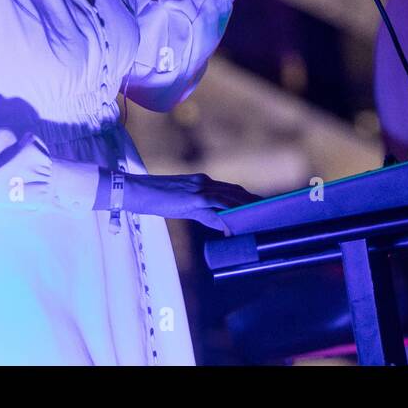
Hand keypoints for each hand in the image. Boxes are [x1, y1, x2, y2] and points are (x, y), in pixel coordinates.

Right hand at [122, 172, 260, 232]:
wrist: (138, 191)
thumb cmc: (159, 199)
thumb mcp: (185, 206)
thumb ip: (205, 213)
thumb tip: (223, 226)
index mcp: (203, 182)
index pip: (231, 189)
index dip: (247, 196)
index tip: (261, 204)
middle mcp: (204, 182)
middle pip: (235, 192)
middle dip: (252, 201)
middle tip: (269, 211)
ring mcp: (199, 189)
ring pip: (228, 197)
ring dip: (244, 207)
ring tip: (258, 217)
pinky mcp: (192, 198)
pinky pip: (213, 206)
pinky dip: (225, 215)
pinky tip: (233, 224)